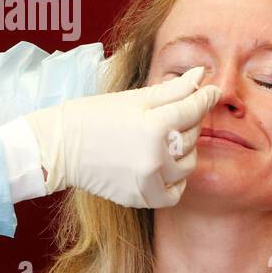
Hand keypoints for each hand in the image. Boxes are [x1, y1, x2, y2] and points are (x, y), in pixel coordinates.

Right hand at [24, 67, 220, 207]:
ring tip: (167, 139)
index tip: (212, 91)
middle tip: (175, 113)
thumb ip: (173, 89)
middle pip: (192, 136)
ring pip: (188, 165)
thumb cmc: (94, 116)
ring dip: (184, 150)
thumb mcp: (134, 98)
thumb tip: (202, 74)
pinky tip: (164, 166)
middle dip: (189, 121)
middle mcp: (155, 156)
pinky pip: (175, 192)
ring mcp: (149, 181)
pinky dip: (175, 180)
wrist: (59, 148)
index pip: (194, 109)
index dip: (206, 97)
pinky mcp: (141, 198)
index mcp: (153, 125)